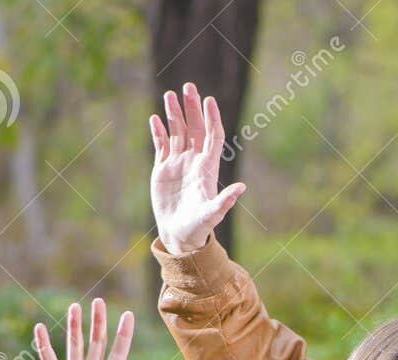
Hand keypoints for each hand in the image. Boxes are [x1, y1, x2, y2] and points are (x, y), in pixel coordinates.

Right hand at [34, 299, 146, 359]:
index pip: (119, 350)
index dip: (124, 333)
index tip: (128, 313)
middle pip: (96, 341)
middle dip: (98, 321)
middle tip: (98, 301)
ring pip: (75, 344)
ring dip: (74, 325)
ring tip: (75, 306)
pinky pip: (49, 357)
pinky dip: (43, 343)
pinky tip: (40, 327)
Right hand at [150, 82, 245, 254]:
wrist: (180, 235)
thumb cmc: (199, 227)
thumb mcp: (212, 215)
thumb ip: (225, 201)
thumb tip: (241, 188)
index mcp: (207, 169)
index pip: (212, 136)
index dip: (211, 119)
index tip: (209, 100)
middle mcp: (194, 162)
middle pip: (194, 129)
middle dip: (192, 108)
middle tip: (188, 86)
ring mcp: (178, 164)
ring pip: (177, 133)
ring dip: (174, 114)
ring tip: (170, 94)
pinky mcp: (163, 169)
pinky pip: (161, 145)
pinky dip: (158, 131)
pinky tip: (155, 118)